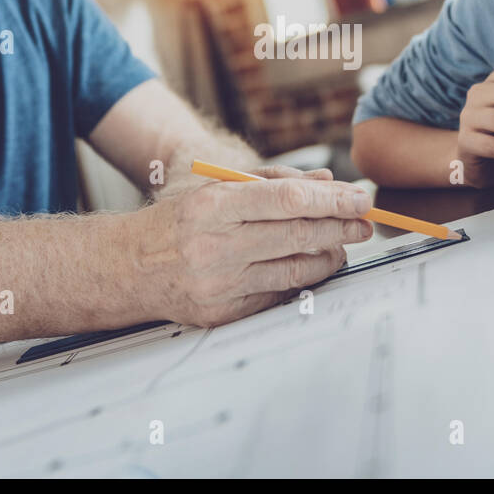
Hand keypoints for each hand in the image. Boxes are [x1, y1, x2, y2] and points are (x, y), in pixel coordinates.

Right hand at [135, 174, 374, 325]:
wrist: (128, 268)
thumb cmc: (178, 222)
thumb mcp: (216, 188)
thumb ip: (272, 181)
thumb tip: (325, 181)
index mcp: (213, 206)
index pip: (287, 200)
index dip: (331, 199)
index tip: (359, 198)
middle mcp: (216, 246)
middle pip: (298, 235)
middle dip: (341, 228)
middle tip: (365, 223)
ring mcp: (220, 284)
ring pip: (295, 270)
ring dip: (329, 256)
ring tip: (343, 244)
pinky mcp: (223, 313)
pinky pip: (278, 295)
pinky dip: (302, 280)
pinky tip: (313, 266)